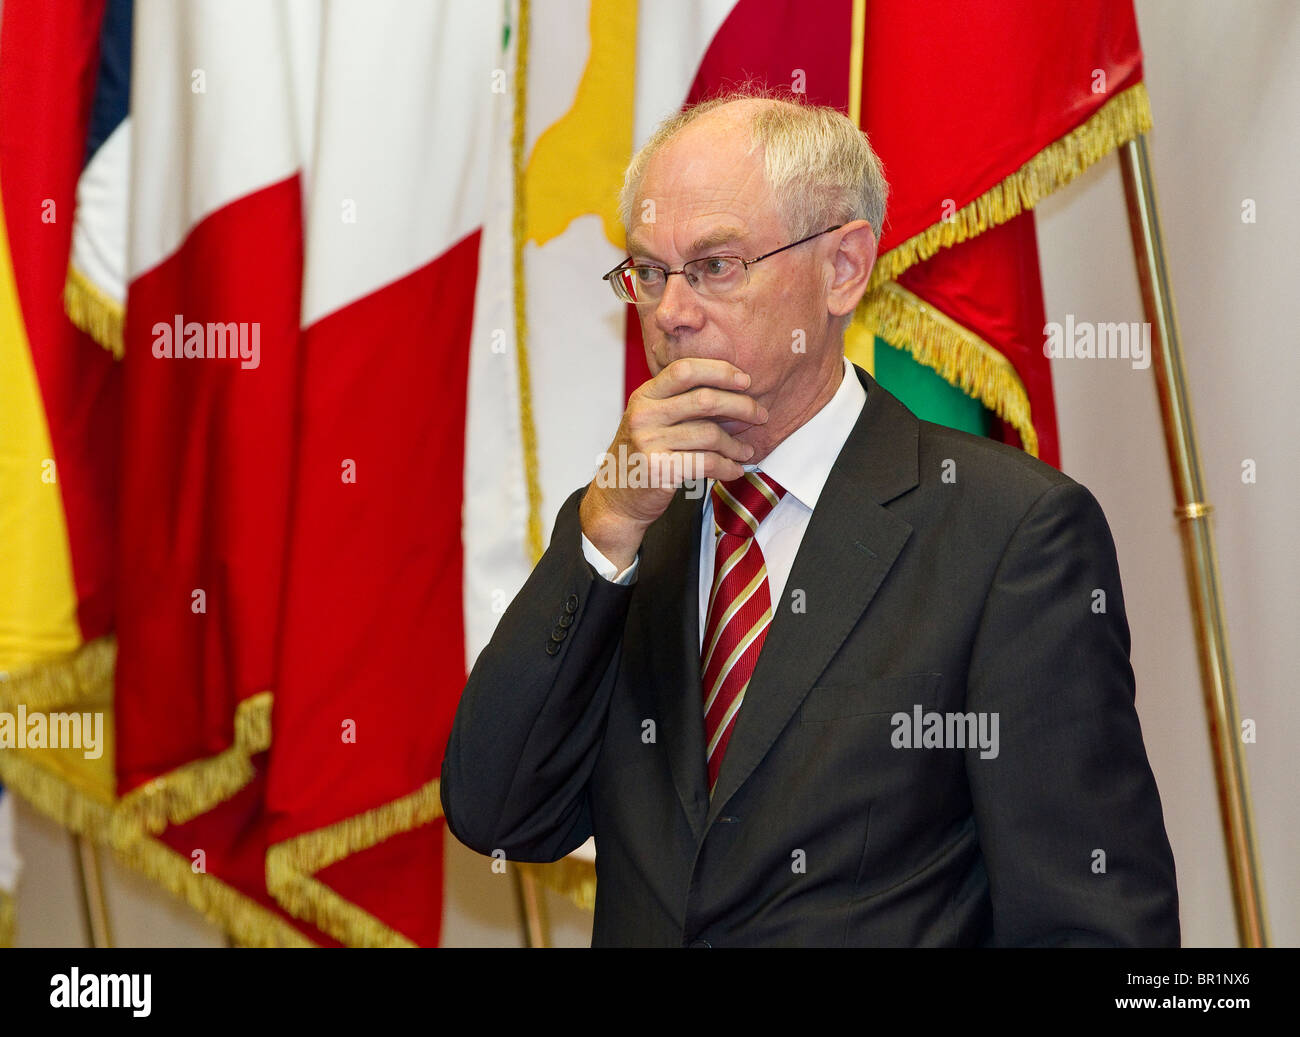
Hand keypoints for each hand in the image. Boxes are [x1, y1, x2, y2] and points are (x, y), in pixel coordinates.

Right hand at [580, 358, 768, 569]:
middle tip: (761, 415)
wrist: (617, 499)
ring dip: (736, 444)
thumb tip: (735, 394)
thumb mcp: (652, 421)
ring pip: (710, 434)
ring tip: (747, 451)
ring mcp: (649, 442)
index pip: (684, 370)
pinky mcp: (659, 469)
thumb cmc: (643, 456)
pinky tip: (735, 470)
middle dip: (741, 406)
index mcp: (644, 396)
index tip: (745, 381)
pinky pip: (706, 463)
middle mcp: (644, 415)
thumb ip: (681, 404)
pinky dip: (727, 467)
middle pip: (704, 399)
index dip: (719, 371)